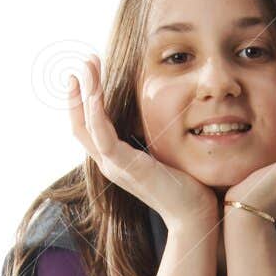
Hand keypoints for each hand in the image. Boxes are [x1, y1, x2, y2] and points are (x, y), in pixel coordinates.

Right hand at [70, 56, 217, 231]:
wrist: (195, 214)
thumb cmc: (187, 184)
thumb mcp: (164, 151)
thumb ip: (152, 134)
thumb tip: (156, 110)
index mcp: (116, 160)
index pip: (89, 127)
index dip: (84, 100)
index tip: (89, 72)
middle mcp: (109, 164)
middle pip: (80, 123)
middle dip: (79, 90)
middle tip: (85, 61)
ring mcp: (113, 166)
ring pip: (86, 124)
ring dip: (84, 92)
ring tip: (87, 64)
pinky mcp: (123, 166)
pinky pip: (102, 133)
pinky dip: (95, 109)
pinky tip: (95, 88)